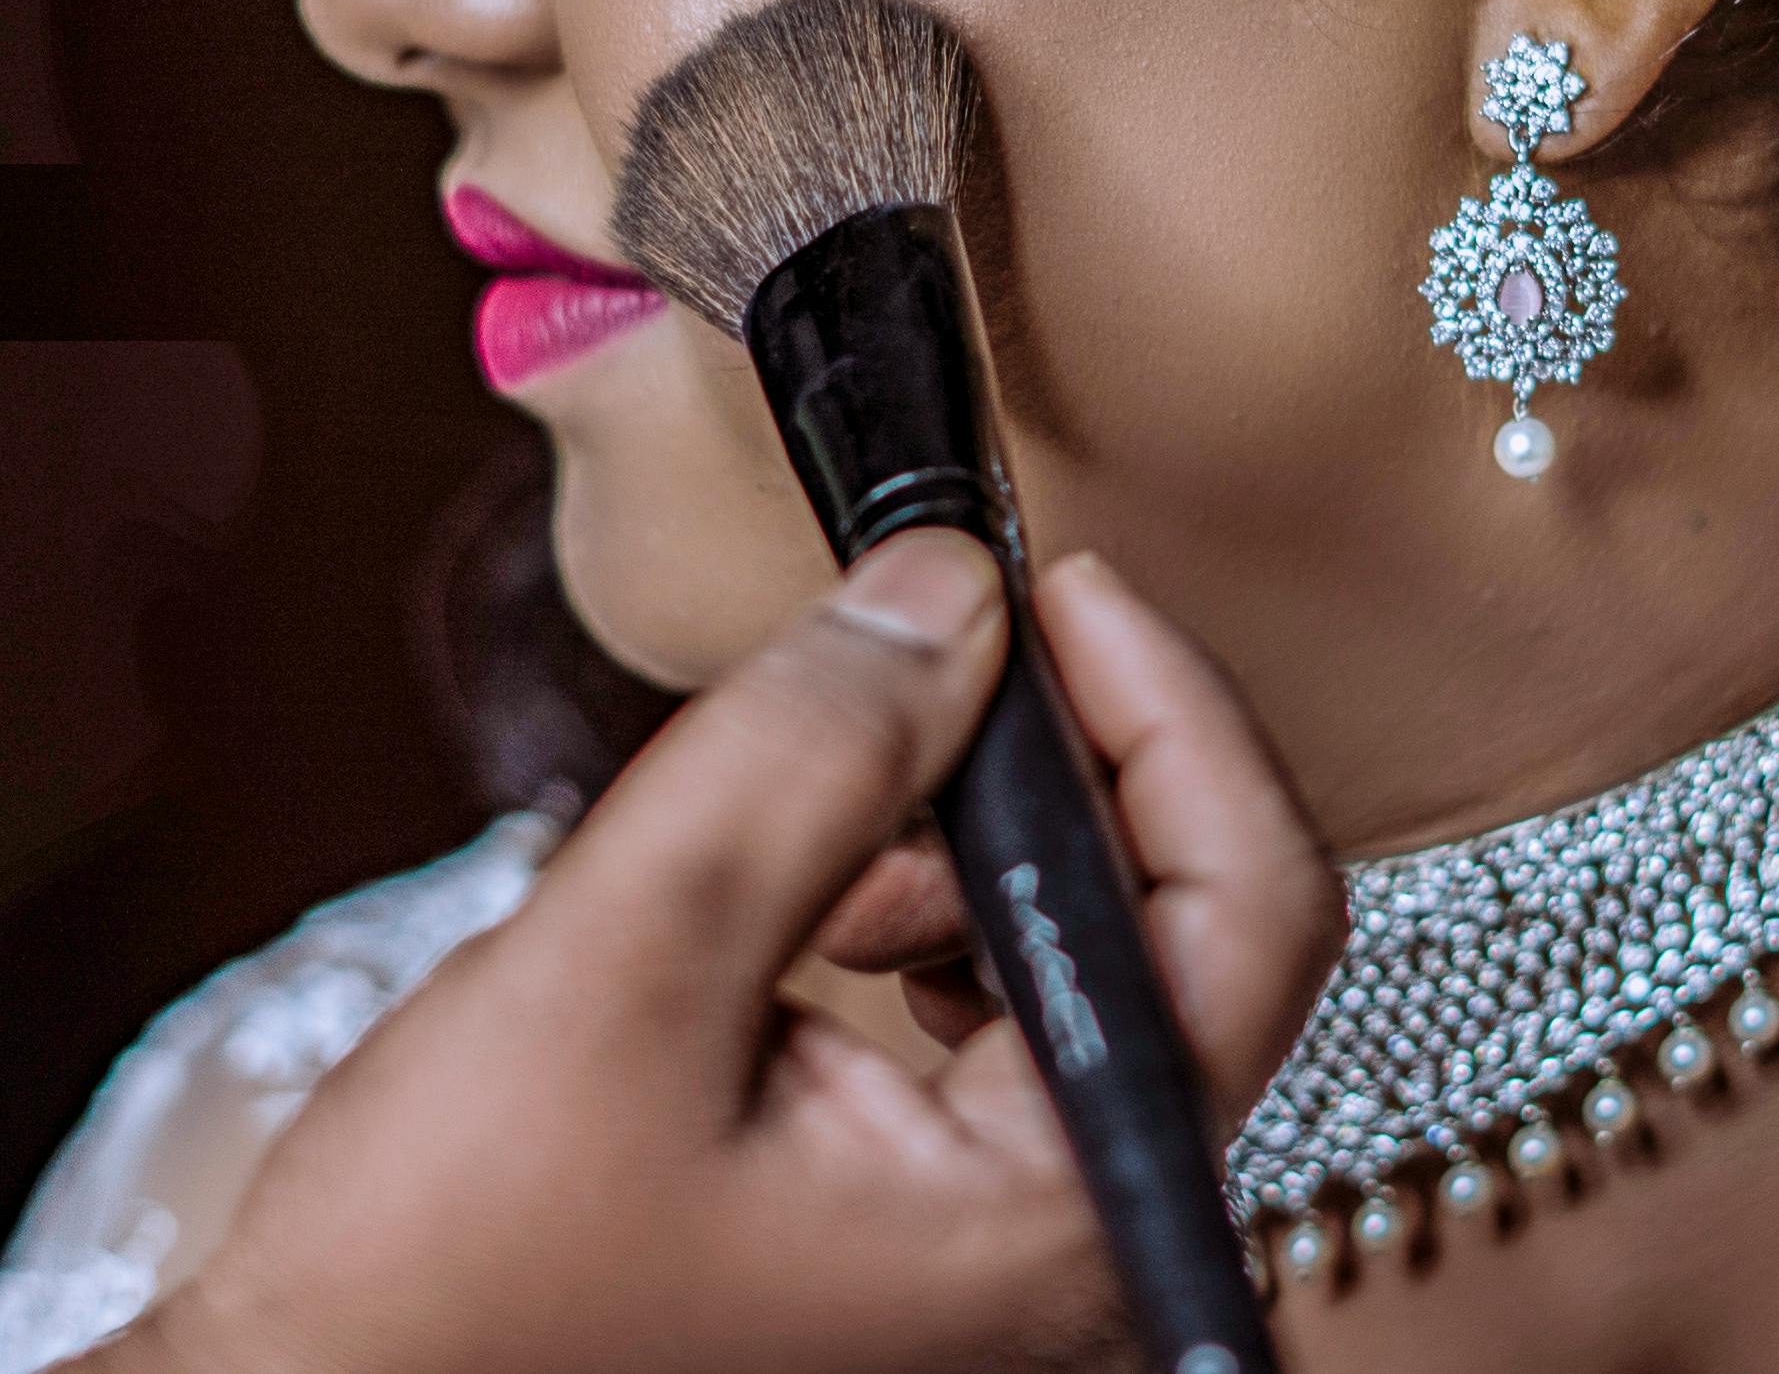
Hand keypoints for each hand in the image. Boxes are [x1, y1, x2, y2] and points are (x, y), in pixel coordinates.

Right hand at [120, 535, 1342, 1373]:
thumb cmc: (450, 1269)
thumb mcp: (627, 959)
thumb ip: (811, 754)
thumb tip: (952, 589)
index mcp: (1054, 1218)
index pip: (1248, 912)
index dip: (1170, 712)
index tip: (1053, 590)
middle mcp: (1064, 1245)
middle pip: (1182, 917)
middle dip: (1047, 760)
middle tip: (921, 651)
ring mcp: (994, 1240)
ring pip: (1082, 949)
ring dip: (971, 832)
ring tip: (824, 817)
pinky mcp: (916, 1213)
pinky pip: (993, 1005)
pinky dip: (918, 904)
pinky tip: (806, 904)